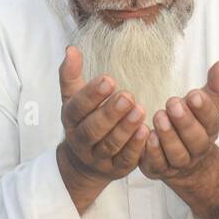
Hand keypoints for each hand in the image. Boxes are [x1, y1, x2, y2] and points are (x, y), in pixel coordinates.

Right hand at [57, 47, 148, 190]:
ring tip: (140, 110)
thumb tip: (71, 49)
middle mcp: (81, 140)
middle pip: (93, 129)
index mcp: (70, 120)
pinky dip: (136, 147)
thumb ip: (71, 74)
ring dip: (125, 129)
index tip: (109, 79)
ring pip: (110, 145)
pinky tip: (147, 132)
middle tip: (128, 96)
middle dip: (110, 113)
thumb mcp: (73, 98)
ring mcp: (98, 157)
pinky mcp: (115, 169)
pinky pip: (125, 160)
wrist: (83, 163)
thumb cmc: (83, 121)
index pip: (77, 107)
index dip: (92, 94)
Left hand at [139, 62, 218, 182]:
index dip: (203, 109)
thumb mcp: (205, 104)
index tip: (193, 95)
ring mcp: (179, 162)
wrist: (186, 164)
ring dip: (168, 135)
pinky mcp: (160, 169)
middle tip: (172, 104)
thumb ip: (214, 85)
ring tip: (159, 117)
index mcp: (209, 131)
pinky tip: (147, 136)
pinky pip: (158, 164)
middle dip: (185, 122)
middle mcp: (197, 149)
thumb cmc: (193, 124)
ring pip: (177, 153)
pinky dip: (153, 152)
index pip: (211, 121)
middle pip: (196, 140)